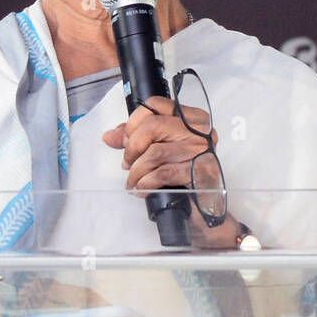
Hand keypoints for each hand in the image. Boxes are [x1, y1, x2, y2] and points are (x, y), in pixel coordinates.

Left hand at [102, 95, 235, 245]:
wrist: (207, 210)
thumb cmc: (185, 177)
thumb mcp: (161, 152)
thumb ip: (136, 139)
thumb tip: (110, 136)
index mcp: (192, 119)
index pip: (156, 105)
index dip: (134, 121)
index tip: (125, 139)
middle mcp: (200, 131)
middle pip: (153, 126)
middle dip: (132, 147)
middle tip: (127, 163)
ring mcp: (203, 151)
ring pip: (155, 152)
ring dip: (136, 171)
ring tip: (133, 181)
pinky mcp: (201, 173)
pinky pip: (163, 173)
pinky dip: (146, 182)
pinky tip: (143, 189)